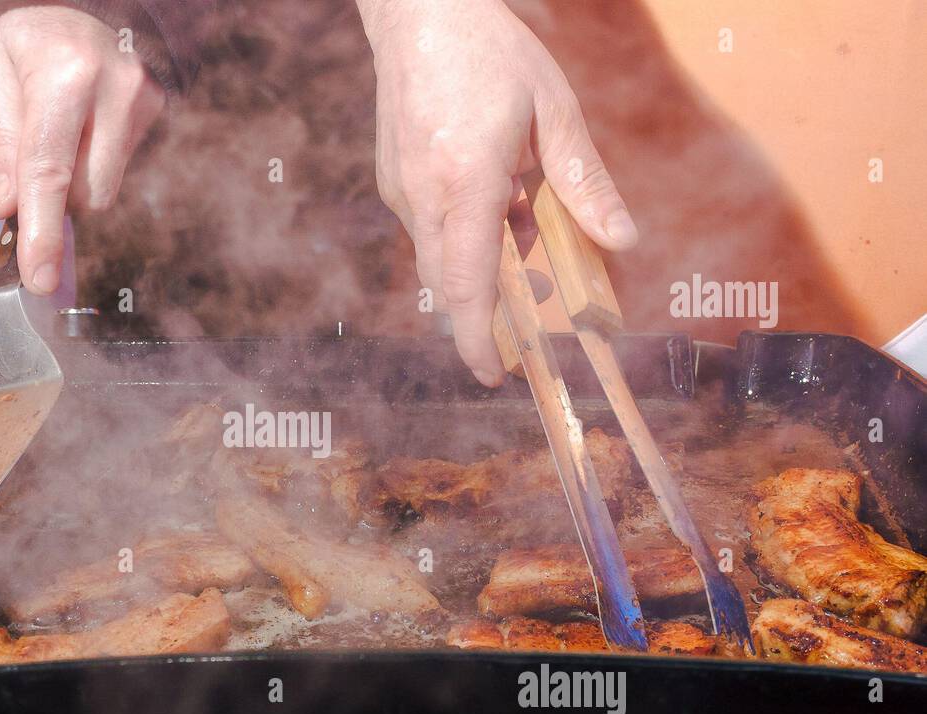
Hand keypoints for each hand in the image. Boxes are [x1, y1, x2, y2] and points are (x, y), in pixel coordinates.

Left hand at [0, 6, 164, 293]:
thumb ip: (2, 144)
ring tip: (60, 137)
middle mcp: (116, 89)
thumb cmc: (24, 40)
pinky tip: (84, 133)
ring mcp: (144, 102)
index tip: (39, 276)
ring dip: (77, 182)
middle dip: (56, 200)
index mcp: (66, 75)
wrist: (73, 5)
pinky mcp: (157, 112)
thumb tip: (8, 208)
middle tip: (31, 174)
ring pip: (107, 187)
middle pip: (88, 192)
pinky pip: (121, 168)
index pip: (52, 171)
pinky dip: (95, 166)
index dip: (43, 231)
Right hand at [357, 0, 636, 385]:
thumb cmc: (490, 54)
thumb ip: (584, 183)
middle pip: (449, 285)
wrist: (420, 13)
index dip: (478, 339)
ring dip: (480, 270)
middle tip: (525, 326)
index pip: (466, 283)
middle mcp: (424, 196)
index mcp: (466, 181)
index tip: (494, 375)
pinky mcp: (394, 182)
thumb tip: (621, 239)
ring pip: (439, 259)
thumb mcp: (554, 112)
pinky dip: (465, 238)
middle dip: (484, 315)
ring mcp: (402, 191)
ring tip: (525, 235)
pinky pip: (430, 231)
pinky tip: (498, 202)